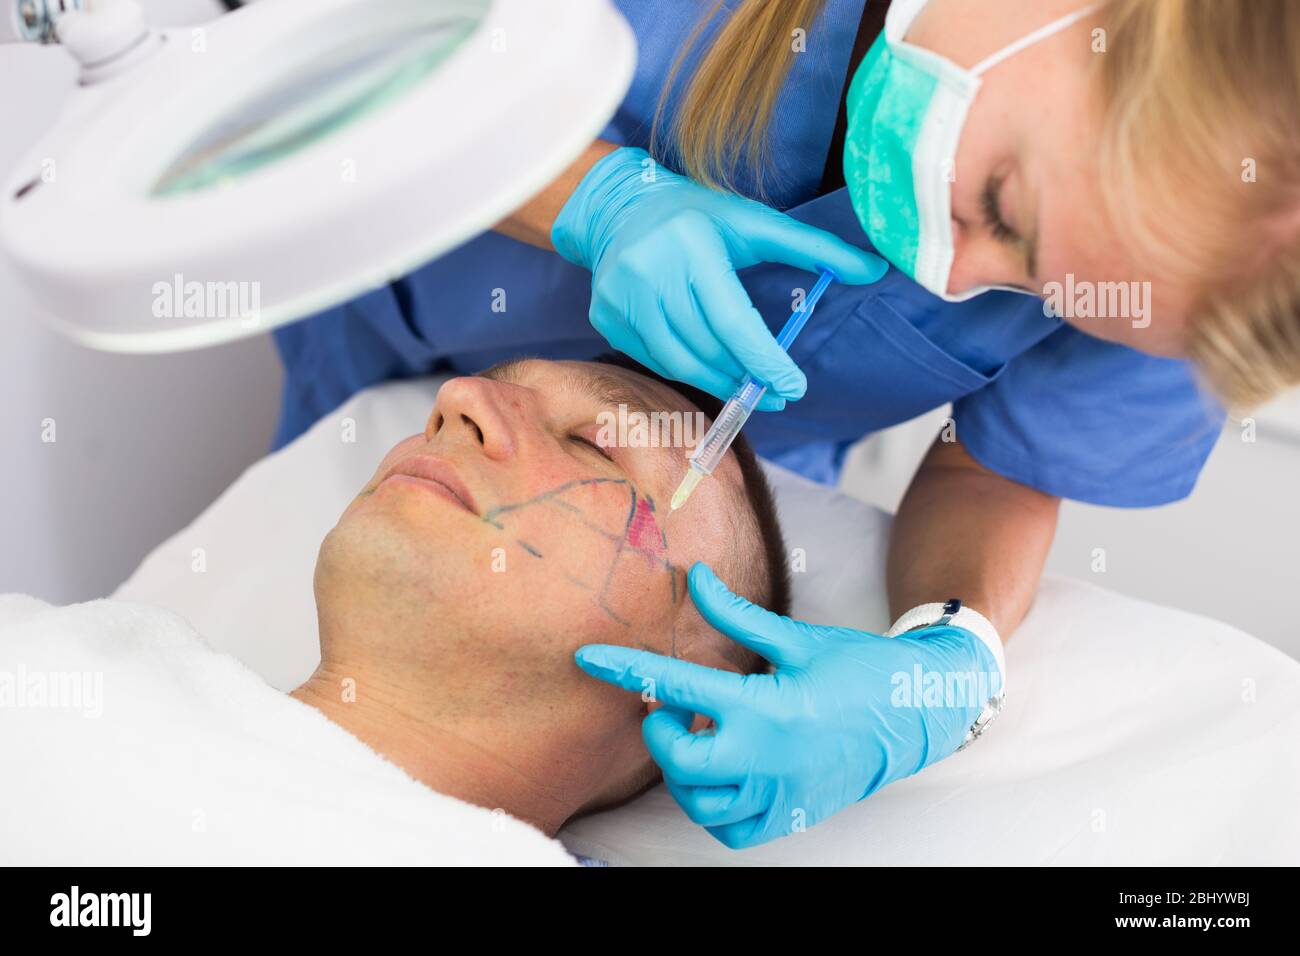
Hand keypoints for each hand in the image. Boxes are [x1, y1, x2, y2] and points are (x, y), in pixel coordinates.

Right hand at [551, 147, 887, 406]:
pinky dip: (687, 370)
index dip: (765, 361)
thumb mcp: (756, 222)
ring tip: (748, 389)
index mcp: (692, 244)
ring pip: (680, 361)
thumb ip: (816, 247)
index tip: (794, 387)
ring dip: (719, 382)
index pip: (734, 320)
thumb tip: (876, 269)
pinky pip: (655, 359)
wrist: (620, 207)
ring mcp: (622, 297)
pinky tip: (709, 368)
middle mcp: (651, 271)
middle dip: (747, 377)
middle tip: (778, 395)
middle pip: (708, 347)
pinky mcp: (605, 317)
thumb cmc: (698, 216)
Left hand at [574, 564, 1002, 848]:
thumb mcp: (797, 638)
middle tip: (673, 708)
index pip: (677, 688)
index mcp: (768, 707)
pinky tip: (722, 771)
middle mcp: (770, 759)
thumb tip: (694, 576)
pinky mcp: (793, 816)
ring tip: (701, 737)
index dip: (626, 669)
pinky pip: (732, 830)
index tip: (588, 659)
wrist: (918, 713)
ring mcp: (782, 795)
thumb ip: (736, 615)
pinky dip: (713, 806)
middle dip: (662, 734)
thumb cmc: (857, 668)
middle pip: (680, 763)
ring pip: (701, 803)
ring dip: (684, 771)